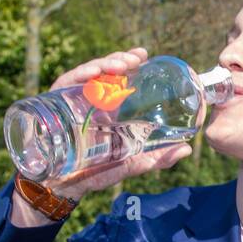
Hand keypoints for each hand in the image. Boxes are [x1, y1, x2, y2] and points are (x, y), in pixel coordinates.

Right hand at [40, 47, 192, 201]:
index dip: (130, 63)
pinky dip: (80, 74)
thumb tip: (187, 149)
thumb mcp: (129, 165)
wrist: (61, 186)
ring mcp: (72, 100)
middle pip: (105, 71)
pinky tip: (93, 72)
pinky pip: (67, 83)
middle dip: (120, 60)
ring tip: (121, 65)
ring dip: (106, 64)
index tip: (145, 56)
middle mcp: (90, 100)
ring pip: (89, 73)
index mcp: (107, 108)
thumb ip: (156, 159)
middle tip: (136, 59)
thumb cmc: (93, 174)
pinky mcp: (55, 103)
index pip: (119, 79)